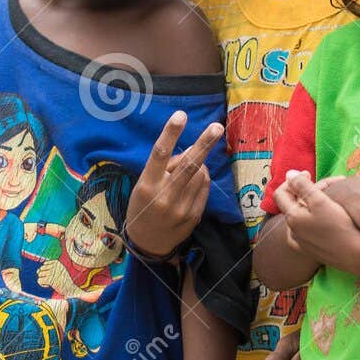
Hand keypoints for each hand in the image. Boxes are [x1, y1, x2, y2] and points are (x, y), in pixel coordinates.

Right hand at [125, 111, 222, 257]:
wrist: (148, 244)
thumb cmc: (143, 206)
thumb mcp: (144, 185)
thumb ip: (164, 167)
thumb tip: (191, 150)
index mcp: (147, 185)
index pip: (159, 154)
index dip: (171, 133)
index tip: (180, 115)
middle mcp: (165, 196)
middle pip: (188, 165)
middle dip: (204, 144)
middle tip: (217, 127)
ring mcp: (182, 208)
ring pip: (199, 174)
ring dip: (199, 164)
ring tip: (191, 164)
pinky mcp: (194, 216)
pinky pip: (204, 188)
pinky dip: (203, 177)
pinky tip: (197, 177)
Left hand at [275, 171, 359, 275]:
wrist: (355, 254)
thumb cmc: (338, 225)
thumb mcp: (319, 200)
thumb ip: (301, 185)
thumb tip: (288, 174)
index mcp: (291, 218)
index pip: (281, 193)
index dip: (292, 180)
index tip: (309, 174)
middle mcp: (292, 232)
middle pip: (295, 203)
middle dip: (310, 190)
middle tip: (331, 184)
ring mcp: (301, 243)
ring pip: (303, 215)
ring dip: (315, 203)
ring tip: (334, 196)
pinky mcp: (312, 250)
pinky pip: (309, 229)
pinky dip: (316, 218)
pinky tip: (329, 214)